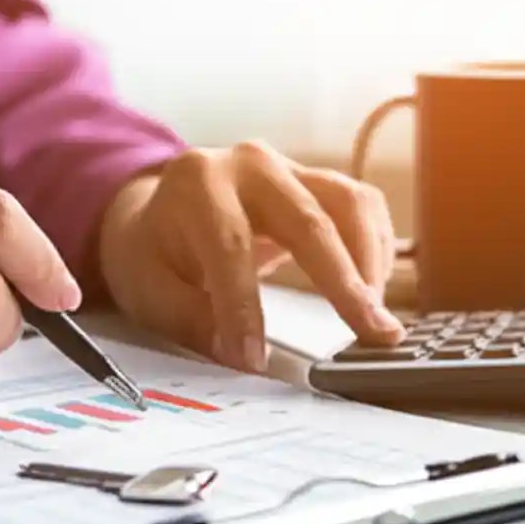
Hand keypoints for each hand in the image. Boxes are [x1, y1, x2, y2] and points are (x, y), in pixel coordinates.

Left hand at [98, 141, 403, 371]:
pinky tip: (372, 291)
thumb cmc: (156, 251)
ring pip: (350, 204)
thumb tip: (235, 353)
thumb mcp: (148, 285)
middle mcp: (250, 165)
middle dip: (343, 281)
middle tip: (370, 333)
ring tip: (375, 318)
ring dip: (370, 263)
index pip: (229, 246)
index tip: (255, 358)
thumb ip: (188, 317)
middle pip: (308, 220)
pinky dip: (376, 247)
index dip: (244, 306)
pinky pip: (362, 206)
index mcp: (197, 184)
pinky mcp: (317, 182)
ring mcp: (290, 168)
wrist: (161, 212)